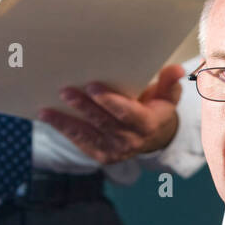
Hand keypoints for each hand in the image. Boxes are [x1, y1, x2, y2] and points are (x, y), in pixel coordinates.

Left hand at [38, 64, 182, 164]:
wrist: (153, 136)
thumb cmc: (156, 107)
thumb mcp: (167, 95)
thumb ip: (169, 82)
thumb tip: (177, 69)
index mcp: (148, 124)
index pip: (127, 114)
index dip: (110, 102)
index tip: (92, 87)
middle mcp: (131, 141)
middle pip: (104, 123)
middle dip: (85, 108)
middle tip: (65, 91)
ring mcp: (115, 150)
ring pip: (88, 136)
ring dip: (67, 123)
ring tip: (47, 110)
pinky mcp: (101, 155)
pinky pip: (81, 143)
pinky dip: (64, 130)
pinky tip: (48, 117)